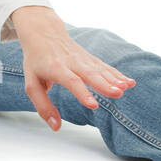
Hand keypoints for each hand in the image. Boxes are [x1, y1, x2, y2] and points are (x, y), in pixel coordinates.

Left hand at [10, 6, 135, 130]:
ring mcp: (83, 58)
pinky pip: (105, 67)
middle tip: (117, 94)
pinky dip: (117, 74)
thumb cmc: (36, 61)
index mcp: (55, 68)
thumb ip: (43, 106)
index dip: (82, 92)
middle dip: (104, 84)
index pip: (71, 81)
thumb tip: (56, 127)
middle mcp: (72, 62)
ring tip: (126, 88)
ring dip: (114, 79)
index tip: (93, 104)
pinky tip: (129, 82)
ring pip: (100, 69)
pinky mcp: (90, 58)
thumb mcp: (31, 84)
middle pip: (90, 73)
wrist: (43, 32)